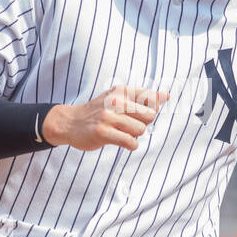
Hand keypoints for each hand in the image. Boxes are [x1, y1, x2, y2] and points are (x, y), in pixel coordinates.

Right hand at [43, 84, 168, 151]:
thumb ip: (142, 97)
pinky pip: (130, 142)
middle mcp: (115, 101)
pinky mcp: (103, 132)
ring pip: (141, 129)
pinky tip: (123, 142)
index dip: (152, 109)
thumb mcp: (117, 98)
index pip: (151, 98)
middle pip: (150, 115)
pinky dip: (131, 145)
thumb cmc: (99, 112)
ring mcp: (108, 117)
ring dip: (135, 135)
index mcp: (121, 91)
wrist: (70, 122)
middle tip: (129, 125)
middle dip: (143, 123)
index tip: (140, 113)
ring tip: (122, 133)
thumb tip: (166, 96)